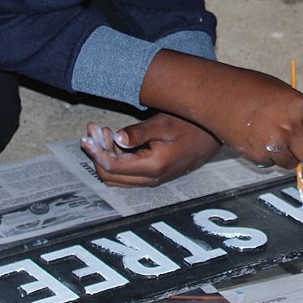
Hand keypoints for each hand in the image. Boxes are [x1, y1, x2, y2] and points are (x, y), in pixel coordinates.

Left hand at [80, 115, 221, 186]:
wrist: (215, 134)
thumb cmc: (193, 125)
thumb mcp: (165, 124)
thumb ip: (139, 133)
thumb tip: (117, 138)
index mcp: (153, 167)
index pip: (113, 167)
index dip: (96, 152)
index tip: (88, 136)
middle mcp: (152, 178)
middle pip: (111, 177)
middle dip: (98, 154)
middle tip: (95, 131)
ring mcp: (154, 179)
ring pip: (119, 177)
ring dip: (107, 156)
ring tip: (105, 132)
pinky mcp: (156, 174)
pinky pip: (129, 173)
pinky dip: (118, 158)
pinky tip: (118, 139)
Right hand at [139, 51, 302, 170]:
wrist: (216, 95)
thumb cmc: (248, 88)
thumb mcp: (281, 91)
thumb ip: (297, 111)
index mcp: (300, 106)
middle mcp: (290, 126)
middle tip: (295, 145)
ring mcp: (274, 143)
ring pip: (291, 164)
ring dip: (285, 156)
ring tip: (271, 139)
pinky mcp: (258, 156)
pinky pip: (271, 164)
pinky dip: (266, 157)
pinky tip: (255, 139)